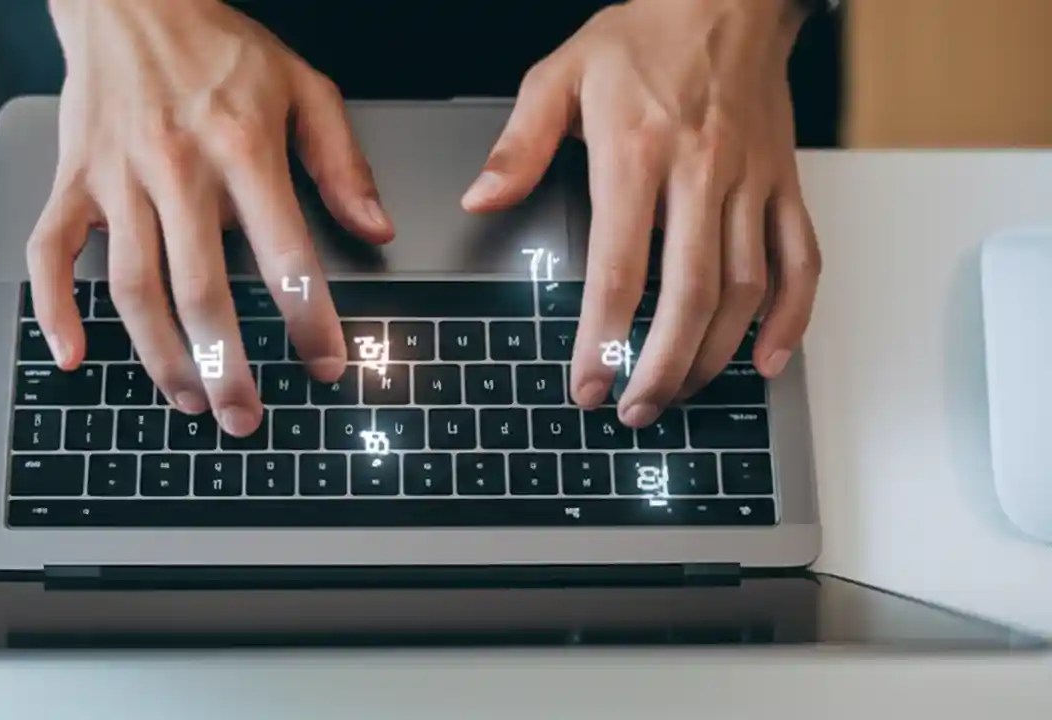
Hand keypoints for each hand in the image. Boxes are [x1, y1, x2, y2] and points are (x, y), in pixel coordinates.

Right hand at [30, 0, 391, 435]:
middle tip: (246, 416)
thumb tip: (376, 228)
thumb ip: (343, 162)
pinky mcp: (73, 181)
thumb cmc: (218, 46)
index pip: (285, 255)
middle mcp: (176, 170)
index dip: (310, 320)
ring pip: (130, 287)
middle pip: (199, 290)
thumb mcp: (304, 87)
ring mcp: (117, 179)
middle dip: (225, 366)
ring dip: (159, 356)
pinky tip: (73, 355)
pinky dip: (53, 309)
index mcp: (242, 149)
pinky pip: (49, 252)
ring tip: (189, 398)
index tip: (326, 365)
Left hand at [463, 0, 821, 426]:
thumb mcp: (561, 74)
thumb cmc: (645, 34)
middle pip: (689, 296)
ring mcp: (750, 182)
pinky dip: (792, 317)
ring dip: (713, 356)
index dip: (602, 338)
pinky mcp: (785, 184)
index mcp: (636, 152)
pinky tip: (768, 359)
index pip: (619, 268)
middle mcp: (701, 173)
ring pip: (745, 290)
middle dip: (659, 367)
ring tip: (677, 394)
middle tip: (634, 410)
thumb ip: (519, 143)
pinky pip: (802, 259)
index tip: (586, 384)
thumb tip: (482, 199)